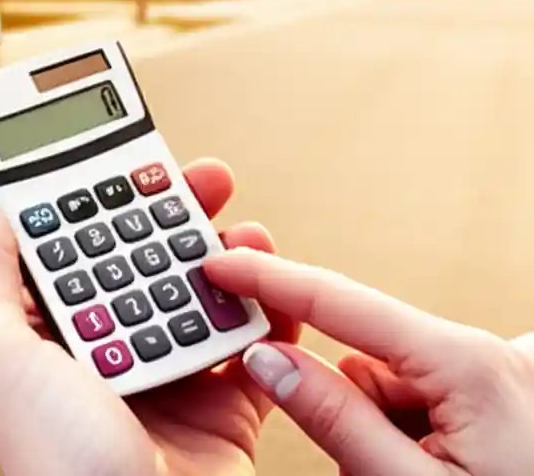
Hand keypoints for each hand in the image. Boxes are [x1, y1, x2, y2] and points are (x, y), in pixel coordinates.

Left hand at [0, 160, 297, 475]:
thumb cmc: (54, 468)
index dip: (89, 194)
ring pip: (195, 291)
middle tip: (197, 178)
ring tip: (242, 226)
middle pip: (136, 258)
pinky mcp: (216, 405)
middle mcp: (96, 353)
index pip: (60, 243)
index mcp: (36, 338)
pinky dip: (267, 309)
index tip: (114, 160)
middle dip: (171, 212)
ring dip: (224, 252)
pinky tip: (269, 284)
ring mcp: (158, 377)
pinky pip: (248, 344)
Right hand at [205, 249, 533, 475]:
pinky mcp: (498, 398)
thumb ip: (335, 419)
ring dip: (383, 429)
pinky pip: (425, 400)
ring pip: (394, 383)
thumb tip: (270, 358)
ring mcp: (496, 376)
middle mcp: (484, 355)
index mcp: (464, 364)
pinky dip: (412, 435)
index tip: (219, 262)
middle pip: (368, 355)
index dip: (270, 280)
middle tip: (374, 467)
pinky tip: (436, 472)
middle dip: (352, 409)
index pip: (342, 302)